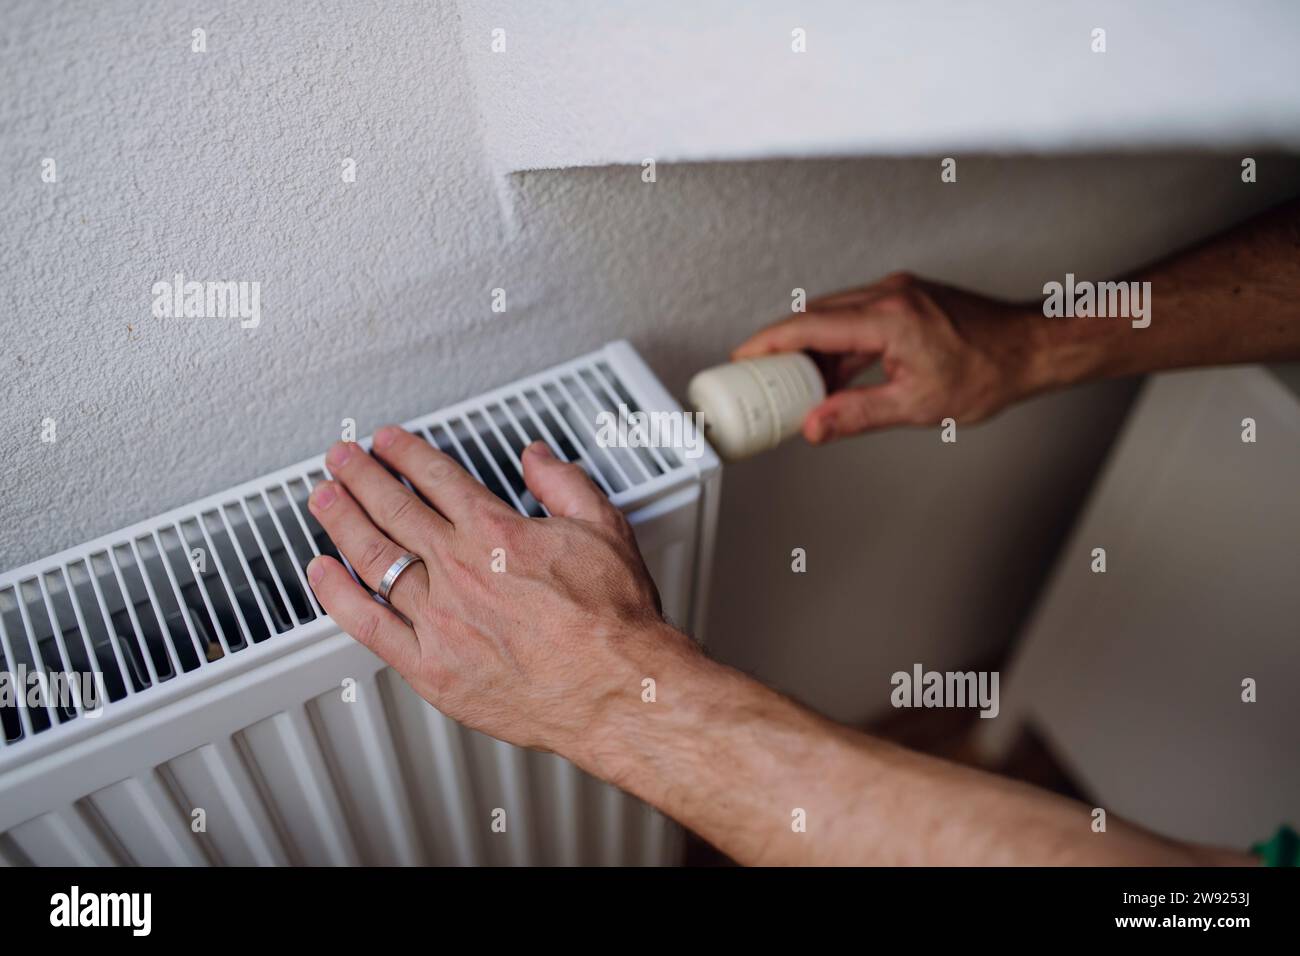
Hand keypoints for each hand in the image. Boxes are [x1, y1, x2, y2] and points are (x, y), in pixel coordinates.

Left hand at [304, 429, 692, 755]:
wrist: (616, 688)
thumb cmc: (614, 621)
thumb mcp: (604, 528)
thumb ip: (564, 484)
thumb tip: (538, 457)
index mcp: (496, 532)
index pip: (436, 478)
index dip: (404, 454)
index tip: (385, 443)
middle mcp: (459, 568)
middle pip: (394, 509)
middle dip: (360, 477)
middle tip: (339, 460)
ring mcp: (440, 617)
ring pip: (374, 557)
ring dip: (341, 522)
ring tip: (322, 500)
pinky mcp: (431, 666)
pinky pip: (368, 624)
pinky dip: (337, 595)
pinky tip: (321, 574)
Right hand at [733, 272, 1039, 442]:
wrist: (1031, 348)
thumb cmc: (989, 371)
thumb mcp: (916, 405)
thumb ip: (856, 415)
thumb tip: (815, 426)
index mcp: (889, 318)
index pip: (810, 324)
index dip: (769, 341)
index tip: (743, 356)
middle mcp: (890, 294)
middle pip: (816, 314)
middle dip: (784, 346)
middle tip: (761, 376)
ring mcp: (899, 291)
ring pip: (835, 313)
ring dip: (814, 345)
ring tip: (799, 382)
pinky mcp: (906, 296)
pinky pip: (857, 313)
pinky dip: (839, 340)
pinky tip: (837, 369)